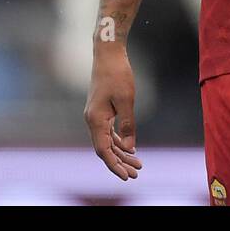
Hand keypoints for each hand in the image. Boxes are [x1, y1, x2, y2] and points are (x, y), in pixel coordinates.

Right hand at [84, 44, 142, 180]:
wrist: (108, 53)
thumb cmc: (117, 74)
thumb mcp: (126, 100)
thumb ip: (128, 124)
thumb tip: (130, 148)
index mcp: (95, 119)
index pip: (103, 150)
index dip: (114, 165)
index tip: (127, 176)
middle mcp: (92, 119)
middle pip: (105, 148)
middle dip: (120, 162)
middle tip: (137, 172)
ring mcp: (95, 115)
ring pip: (107, 141)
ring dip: (121, 153)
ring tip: (137, 163)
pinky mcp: (101, 110)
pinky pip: (108, 131)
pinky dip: (118, 141)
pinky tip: (129, 147)